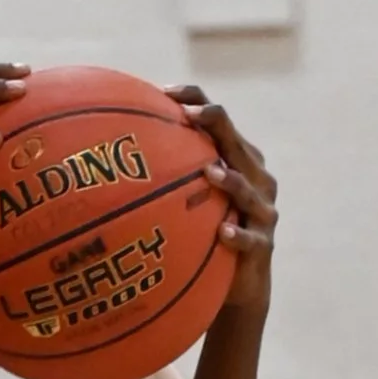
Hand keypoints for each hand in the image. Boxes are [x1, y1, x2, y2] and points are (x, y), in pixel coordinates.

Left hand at [168, 89, 277, 315]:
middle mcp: (256, 178)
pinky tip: (223, 232)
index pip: (219, 119)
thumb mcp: (193, 198)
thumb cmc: (208, 233)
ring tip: (211, 172)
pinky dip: (238, 235)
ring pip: (249, 189)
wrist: (240, 285)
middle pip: (236, 143)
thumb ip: (171, 171)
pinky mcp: (262, 245)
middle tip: (191, 114)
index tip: (165, 93)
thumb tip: (115, 148)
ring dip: (232, 180)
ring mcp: (262, 211)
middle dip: (216, 124)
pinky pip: (250, 239)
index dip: (196, 99)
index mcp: (239, 158)